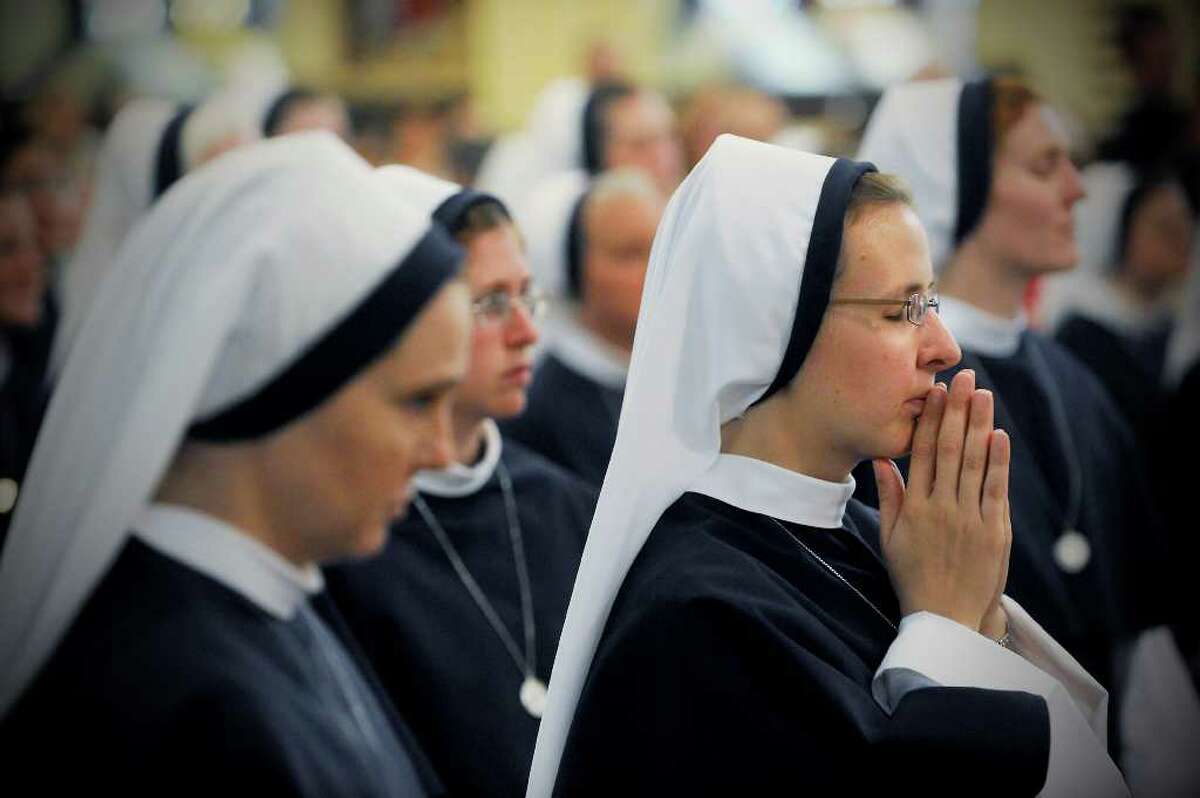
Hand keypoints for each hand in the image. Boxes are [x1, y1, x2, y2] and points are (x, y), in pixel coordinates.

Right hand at [873, 369, 1012, 632]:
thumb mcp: (890, 537)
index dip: (930, 419)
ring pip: (975, 463)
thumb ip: (888, 496)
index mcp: (914, 508)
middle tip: (964, 377)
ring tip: (983, 394)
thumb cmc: (912, 575)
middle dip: (957, 410)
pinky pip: (996, 489)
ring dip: (980, 425)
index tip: (935, 391)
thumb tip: (882, 460)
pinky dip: (999, 461)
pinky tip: (999, 435)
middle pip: (951, 450)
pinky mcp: (995, 532)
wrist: (945, 617)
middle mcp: (942, 509)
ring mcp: (971, 519)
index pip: (923, 454)